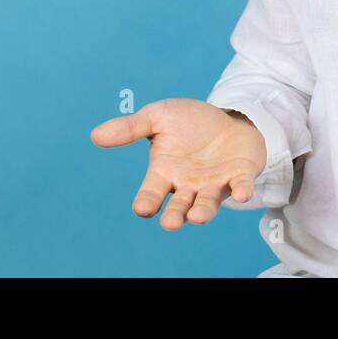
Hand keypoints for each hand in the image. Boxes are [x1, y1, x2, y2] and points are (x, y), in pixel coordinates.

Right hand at [90, 99, 267, 229]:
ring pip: (207, 203)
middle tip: (170, 222)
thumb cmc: (189, 122)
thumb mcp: (158, 117)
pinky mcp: (240, 176)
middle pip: (179, 205)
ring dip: (203, 211)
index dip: (147, 202)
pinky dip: (242, 191)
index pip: (151, 193)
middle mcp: (188, 184)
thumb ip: (130, 127)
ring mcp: (214, 183)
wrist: (227, 116)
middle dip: (175, 214)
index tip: (143, 208)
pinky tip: (243, 195)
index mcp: (165, 173)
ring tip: (196, 217)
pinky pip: (241, 186)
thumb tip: (95, 135)